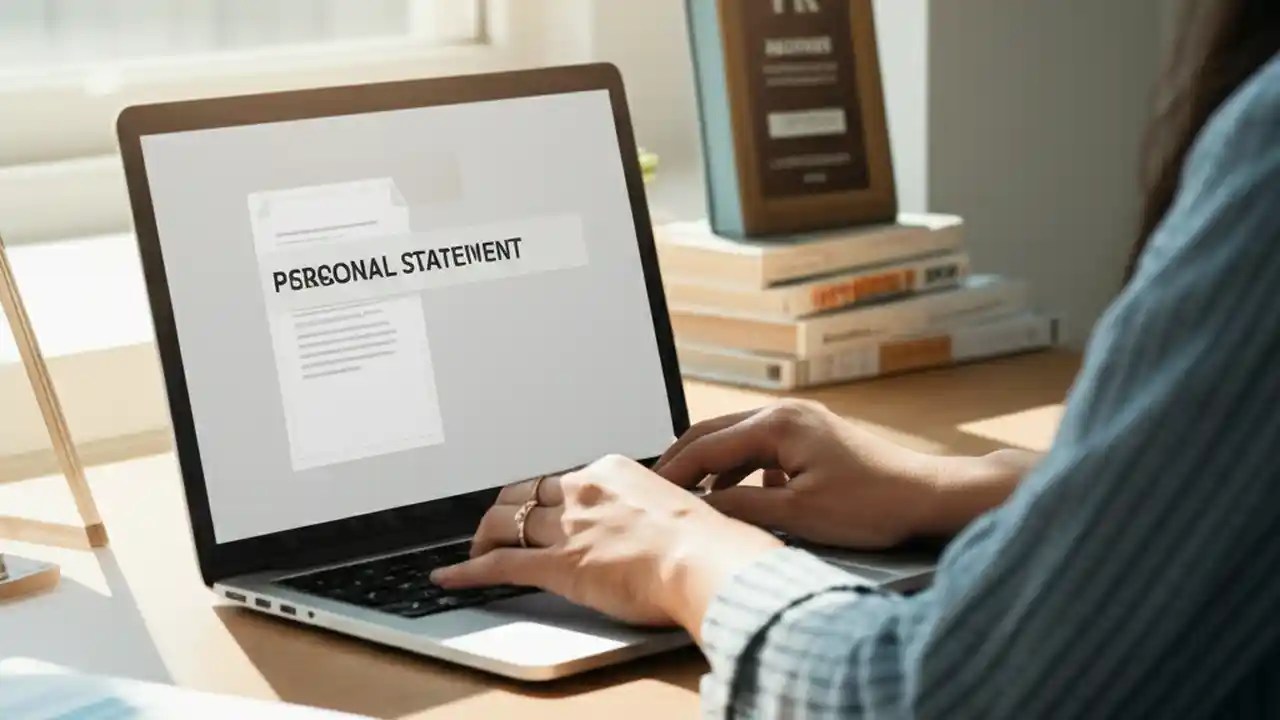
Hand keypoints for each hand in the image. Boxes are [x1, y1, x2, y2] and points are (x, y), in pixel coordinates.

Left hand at [431, 455, 781, 635]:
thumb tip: (644, 519)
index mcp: (611, 470)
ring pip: (505, 523)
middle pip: (524, 493)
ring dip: (483, 536)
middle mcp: (583, 490)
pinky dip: (469, 570)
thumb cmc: (702, 542)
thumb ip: (645, 505)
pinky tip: (450, 577)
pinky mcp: (558, 564)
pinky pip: (499, 564)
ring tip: (476, 550)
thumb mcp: (672, 505)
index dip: (542, 497)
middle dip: (504, 511)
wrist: (704, 560)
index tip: (540, 507)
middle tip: (497, 527)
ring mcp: (567, 526)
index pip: (560, 479)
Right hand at [655, 400, 1027, 548]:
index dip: (672, 472)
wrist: (929, 496)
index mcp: (776, 424)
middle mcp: (785, 413)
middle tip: (653, 488)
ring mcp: (800, 421)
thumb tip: (697, 509)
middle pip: (714, 433)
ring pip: (736, 439)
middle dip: (682, 461)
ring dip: (710, 465)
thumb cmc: (871, 505)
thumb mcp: (797, 513)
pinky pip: (760, 448)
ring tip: (687, 496)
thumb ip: (740, 507)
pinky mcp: (813, 436)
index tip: (646, 493)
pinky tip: (736, 495)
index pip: (705, 446)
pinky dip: (739, 469)